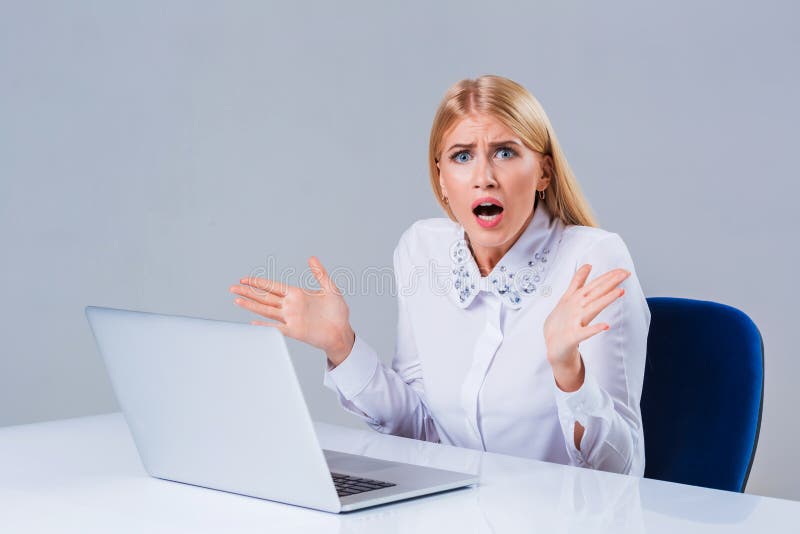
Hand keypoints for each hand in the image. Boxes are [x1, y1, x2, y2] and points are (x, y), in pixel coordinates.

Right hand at [229, 256, 355, 365]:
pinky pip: (276, 328)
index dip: (258, 283)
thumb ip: (320, 273)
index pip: (273, 287)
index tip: (244, 279)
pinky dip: (265, 326)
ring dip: (251, 306)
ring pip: (266, 310)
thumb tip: (311, 258)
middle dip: (248, 292)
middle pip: (265, 297)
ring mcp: (291, 318)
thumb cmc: (338, 312)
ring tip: (237, 300)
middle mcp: (290, 306)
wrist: (343, 331)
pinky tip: (253, 323)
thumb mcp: (330, 288)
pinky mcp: (294, 331)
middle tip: (232, 288)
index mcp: (297, 294)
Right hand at [543, 264, 629, 390]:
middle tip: (624, 274)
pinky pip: (584, 333)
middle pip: (595, 293)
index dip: (608, 277)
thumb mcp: (567, 298)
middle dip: (610, 282)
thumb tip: (587, 266)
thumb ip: (577, 282)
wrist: (553, 345)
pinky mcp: (573, 336)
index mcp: (575, 299)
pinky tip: (605, 326)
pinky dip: (594, 329)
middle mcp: (575, 308)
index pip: (594, 285)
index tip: (622, 270)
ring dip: (605, 300)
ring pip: (592, 308)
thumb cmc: (561, 323)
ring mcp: (574, 322)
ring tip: (620, 292)